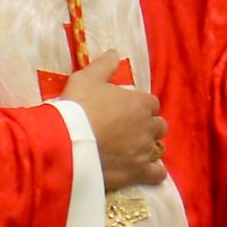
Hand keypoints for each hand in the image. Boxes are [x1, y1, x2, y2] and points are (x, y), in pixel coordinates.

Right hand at [59, 50, 167, 190]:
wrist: (68, 142)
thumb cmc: (78, 106)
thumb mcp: (86, 78)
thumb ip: (104, 65)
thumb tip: (114, 53)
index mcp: (141, 102)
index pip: (151, 103)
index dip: (140, 106)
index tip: (126, 110)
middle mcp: (148, 126)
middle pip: (158, 126)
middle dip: (147, 127)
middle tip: (127, 129)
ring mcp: (145, 151)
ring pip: (157, 148)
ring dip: (147, 147)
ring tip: (131, 150)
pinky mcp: (138, 173)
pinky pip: (157, 173)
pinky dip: (153, 171)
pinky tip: (144, 170)